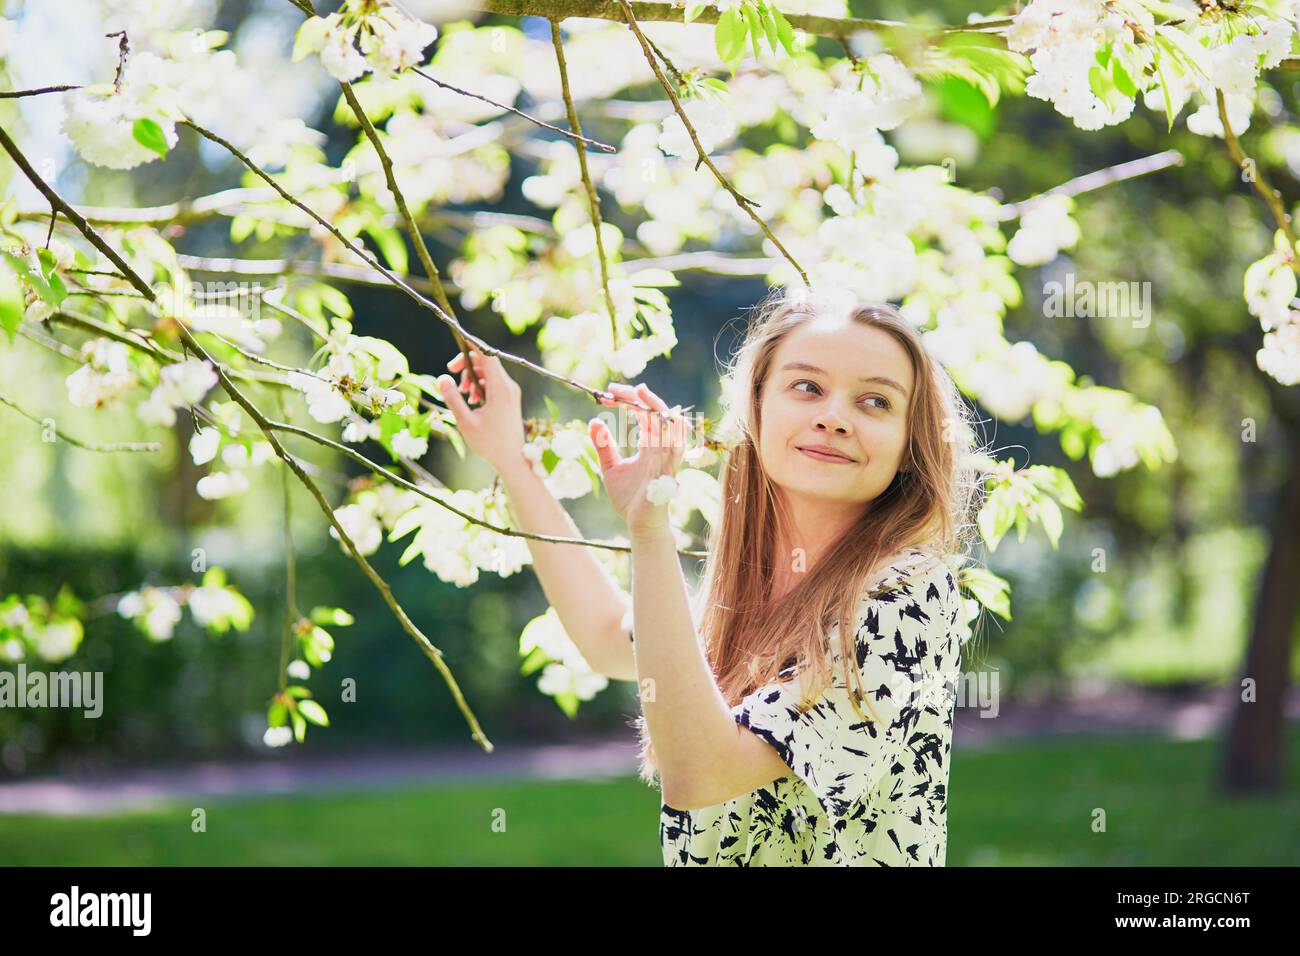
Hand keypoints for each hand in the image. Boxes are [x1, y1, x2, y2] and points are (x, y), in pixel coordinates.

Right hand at [436, 347, 524, 474]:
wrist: (512, 458)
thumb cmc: (489, 443)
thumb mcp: (466, 422)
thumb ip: (453, 399)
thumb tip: (442, 378)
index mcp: (500, 389)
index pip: (487, 355)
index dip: (471, 344)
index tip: (457, 338)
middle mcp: (509, 386)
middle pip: (486, 361)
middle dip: (466, 364)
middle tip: (450, 373)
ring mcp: (511, 391)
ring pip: (489, 372)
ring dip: (472, 377)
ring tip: (463, 394)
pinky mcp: (510, 397)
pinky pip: (493, 382)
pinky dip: (480, 385)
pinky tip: (472, 400)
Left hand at [589, 382, 687, 539]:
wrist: (639, 525)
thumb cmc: (629, 499)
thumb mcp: (611, 468)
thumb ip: (604, 445)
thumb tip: (594, 422)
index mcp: (650, 445)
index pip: (643, 414)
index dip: (628, 401)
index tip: (609, 392)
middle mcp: (661, 447)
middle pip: (656, 414)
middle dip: (638, 398)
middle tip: (615, 389)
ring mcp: (666, 458)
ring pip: (669, 425)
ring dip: (655, 407)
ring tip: (640, 392)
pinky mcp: (668, 472)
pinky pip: (675, 448)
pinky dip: (671, 431)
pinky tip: (660, 417)